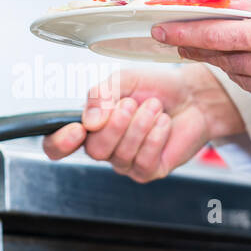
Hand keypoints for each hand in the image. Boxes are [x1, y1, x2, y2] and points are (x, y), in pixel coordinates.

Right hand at [42, 64, 243, 181]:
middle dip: (116, 125)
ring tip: (155, 107)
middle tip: (132, 103)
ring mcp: (125, 162)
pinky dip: (155, 137)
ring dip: (140, 126)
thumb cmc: (155, 87)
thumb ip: (100, 95)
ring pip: (120, 156)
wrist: (193, 95)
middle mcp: (104, 147)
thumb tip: (88, 121)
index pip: (57, 145)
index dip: (60, 142)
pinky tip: (163, 123)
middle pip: (94, 150)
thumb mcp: (123, 80)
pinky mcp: (148, 171)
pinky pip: (143, 162)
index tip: (78, 129)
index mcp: (89, 125)